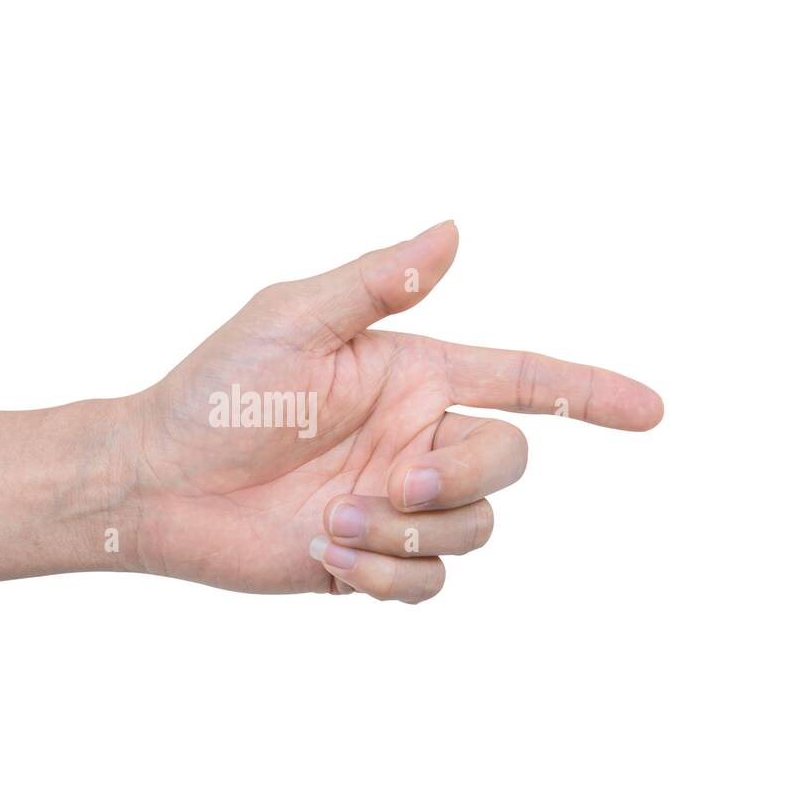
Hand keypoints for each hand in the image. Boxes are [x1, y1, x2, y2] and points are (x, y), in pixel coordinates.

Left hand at [121, 221, 662, 602]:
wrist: (157, 482)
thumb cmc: (216, 391)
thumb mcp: (292, 320)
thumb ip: (377, 283)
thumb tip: (454, 229)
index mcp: (412, 376)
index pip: (524, 380)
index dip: (591, 393)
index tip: (653, 412)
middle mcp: (415, 438)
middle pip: (507, 463)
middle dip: (465, 479)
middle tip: (400, 480)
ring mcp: (395, 502)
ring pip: (472, 531)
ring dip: (405, 531)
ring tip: (329, 522)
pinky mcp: (370, 559)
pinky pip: (427, 581)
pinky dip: (382, 574)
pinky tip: (323, 553)